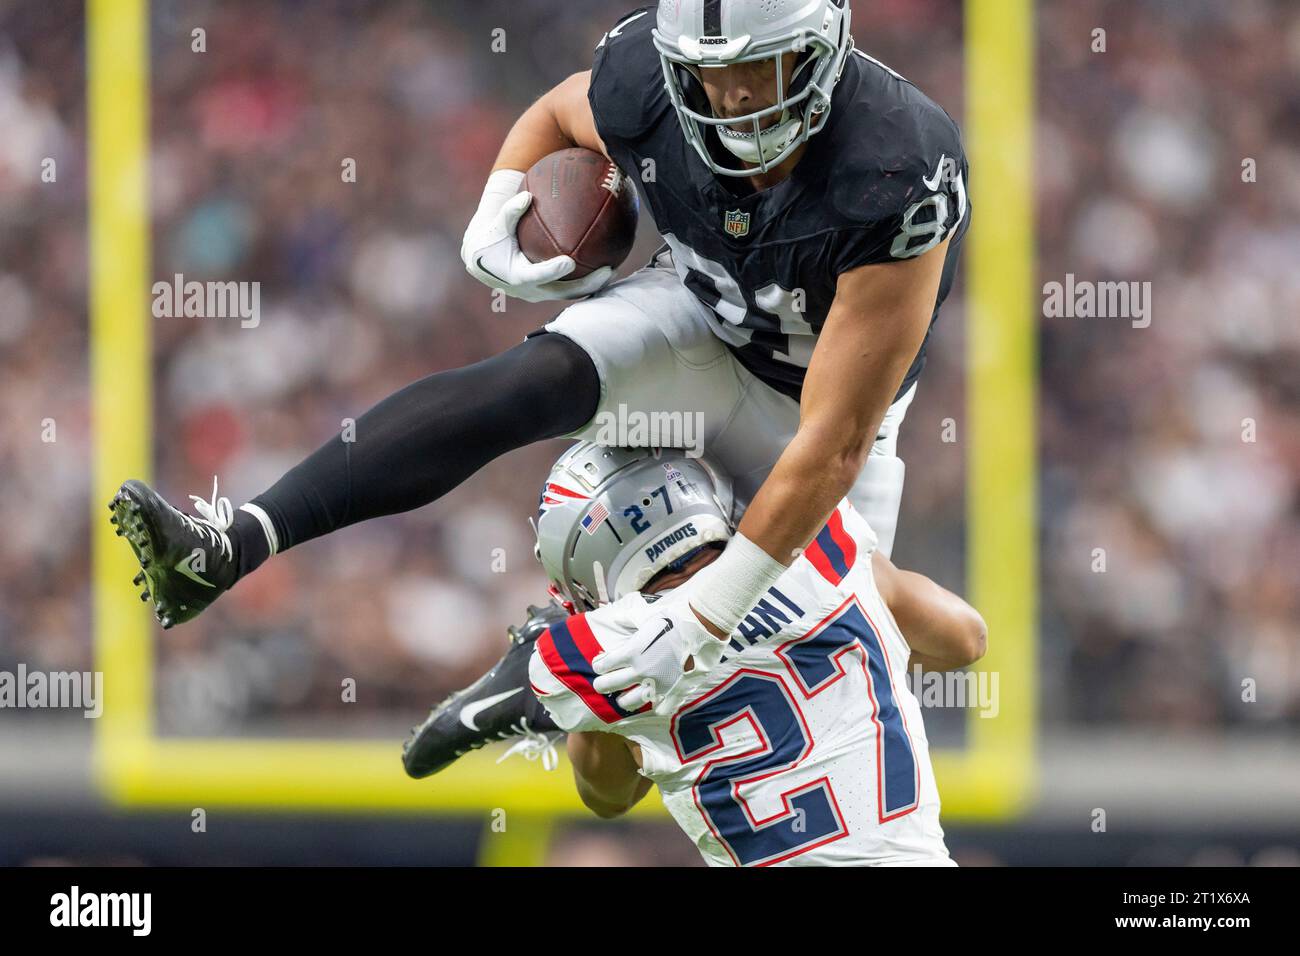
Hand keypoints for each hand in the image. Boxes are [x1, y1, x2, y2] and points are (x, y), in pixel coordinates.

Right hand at [460, 169, 614, 301]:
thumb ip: (510, 211)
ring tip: (613, 271)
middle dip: (587, 284)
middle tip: (607, 270)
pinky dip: (586, 280)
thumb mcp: (497, 225)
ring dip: (592, 286)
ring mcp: (540, 294)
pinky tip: (605, 266)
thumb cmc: (491, 238)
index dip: (553, 270)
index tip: (569, 261)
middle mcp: (530, 291)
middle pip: (563, 292)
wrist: (483, 261)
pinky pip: (569, 288)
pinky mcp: (546, 292)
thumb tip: (527, 196)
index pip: (537, 275)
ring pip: (570, 293)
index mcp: (517, 276)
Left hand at [591, 594, 723, 713]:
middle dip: (602, 684)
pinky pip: (662, 708)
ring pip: (630, 701)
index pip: (604, 664)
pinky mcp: (677, 691)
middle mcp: (642, 670)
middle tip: (602, 684)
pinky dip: (657, 706)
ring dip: (624, 700)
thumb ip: (628, 618)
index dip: (600, 664)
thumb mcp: (647, 614)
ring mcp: (659, 683)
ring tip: (623, 698)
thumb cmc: (675, 616)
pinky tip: (656, 701)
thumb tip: (615, 617)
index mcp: (632, 651)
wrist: (705, 623)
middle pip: (610, 685)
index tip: (601, 664)